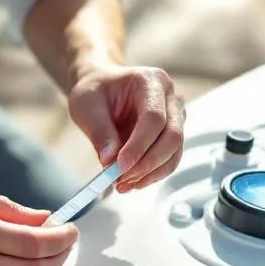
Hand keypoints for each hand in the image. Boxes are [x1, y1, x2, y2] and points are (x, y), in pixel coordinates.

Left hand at [67, 64, 185, 191]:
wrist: (103, 88)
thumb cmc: (95, 90)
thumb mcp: (87, 105)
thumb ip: (100, 131)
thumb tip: (110, 162)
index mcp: (152, 80)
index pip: (154, 117)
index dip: (139, 145)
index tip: (120, 166)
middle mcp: (171, 97)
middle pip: (172, 136)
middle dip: (147, 163)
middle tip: (121, 179)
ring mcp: (176, 117)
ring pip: (174, 152)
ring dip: (150, 174)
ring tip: (122, 185)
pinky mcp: (172, 135)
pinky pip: (169, 160)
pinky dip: (151, 175)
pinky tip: (131, 183)